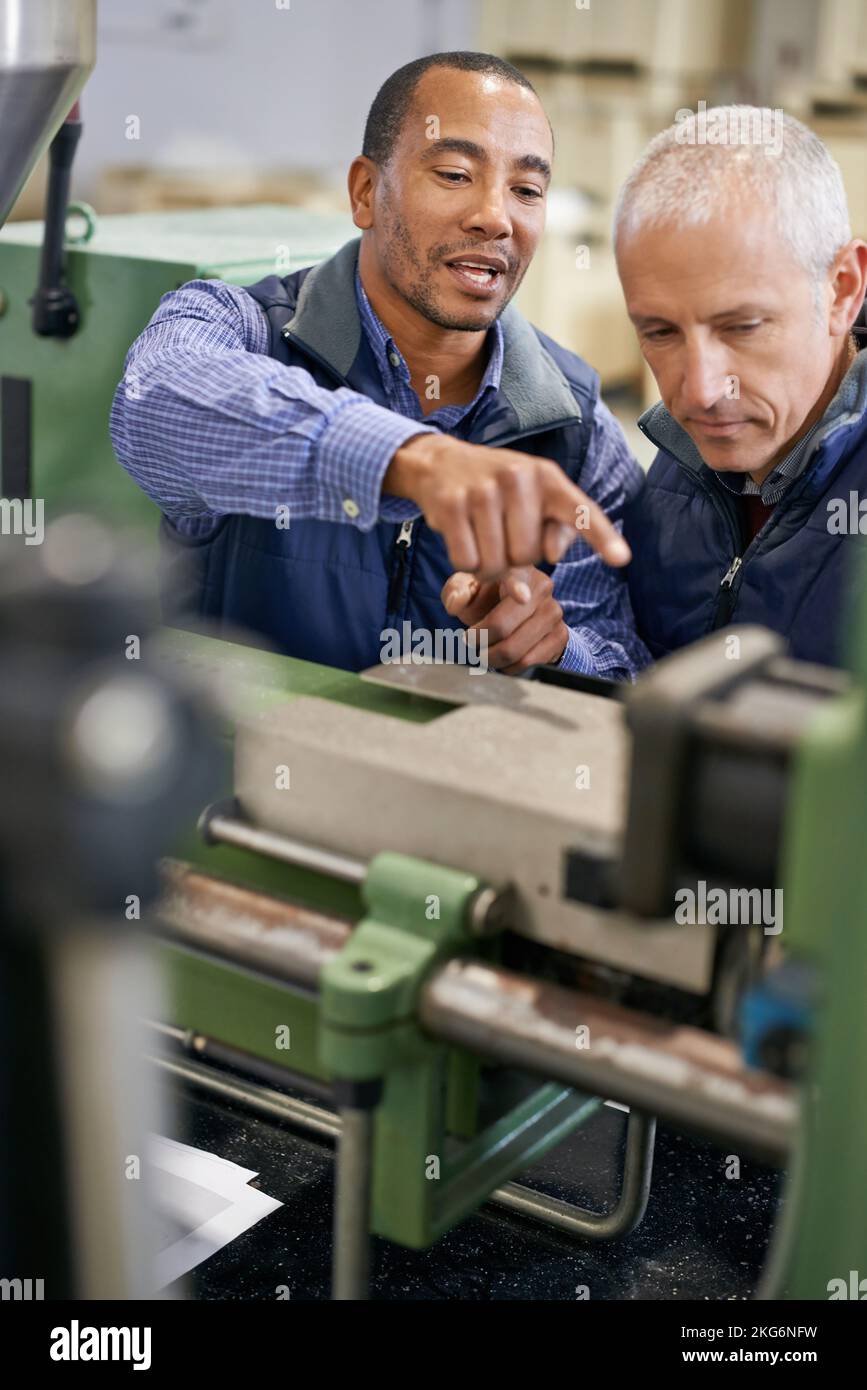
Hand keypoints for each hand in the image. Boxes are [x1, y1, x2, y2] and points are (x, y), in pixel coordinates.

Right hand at [384, 433, 629, 578]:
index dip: (602, 537)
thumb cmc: (499, 493)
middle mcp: (518, 477)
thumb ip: (551, 538)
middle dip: (514, 558)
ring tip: (483, 535)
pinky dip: (465, 562)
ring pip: (495, 565)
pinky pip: (467, 562)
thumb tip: (535, 581)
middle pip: (528, 556)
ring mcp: (483, 490)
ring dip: (489, 565)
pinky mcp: (452, 504)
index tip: (622, 558)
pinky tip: (463, 536)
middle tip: (502, 533)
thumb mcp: (533, 503)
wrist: (442, 463)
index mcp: (548, 478)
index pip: (580, 511)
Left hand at [442, 566, 568, 673]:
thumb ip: (455, 592)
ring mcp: (554, 612)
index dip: (517, 588)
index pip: (515, 579)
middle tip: (470, 642)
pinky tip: (504, 660)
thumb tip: (456, 602)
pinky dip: (510, 667)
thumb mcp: (467, 589)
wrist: (519, 612)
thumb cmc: (487, 597)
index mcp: (517, 569)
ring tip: (484, 652)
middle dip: (480, 642)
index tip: (519, 595)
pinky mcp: (561, 635)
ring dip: (493, 658)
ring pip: (516, 650)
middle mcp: (541, 587)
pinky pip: (530, 662)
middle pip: (504, 626)